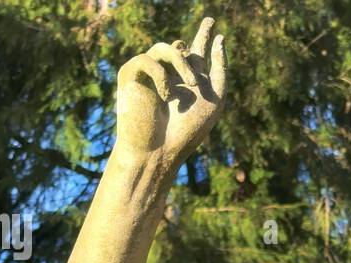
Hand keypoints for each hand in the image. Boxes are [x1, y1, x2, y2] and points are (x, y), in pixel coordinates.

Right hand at [113, 16, 226, 174]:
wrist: (159, 149)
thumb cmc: (188, 130)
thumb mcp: (215, 98)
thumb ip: (219, 68)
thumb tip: (219, 38)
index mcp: (189, 82)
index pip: (196, 54)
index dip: (204, 37)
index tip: (212, 23)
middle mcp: (169, 76)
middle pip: (178, 47)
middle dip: (194, 42)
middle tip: (205, 41)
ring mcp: (149, 75)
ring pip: (166, 49)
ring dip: (182, 64)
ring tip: (192, 85)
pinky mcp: (130, 76)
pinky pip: (147, 60)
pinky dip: (160, 75)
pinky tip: (166, 95)